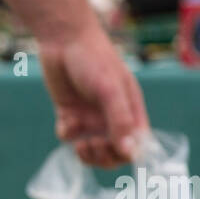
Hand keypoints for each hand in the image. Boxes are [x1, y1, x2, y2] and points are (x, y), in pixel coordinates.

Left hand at [39, 26, 149, 166]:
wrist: (64, 40)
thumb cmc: (94, 59)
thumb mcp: (110, 90)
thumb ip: (120, 120)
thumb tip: (130, 153)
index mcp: (130, 111)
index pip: (136, 146)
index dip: (126, 155)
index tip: (113, 150)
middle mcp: (111, 117)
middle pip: (112, 153)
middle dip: (102, 157)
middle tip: (91, 145)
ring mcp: (90, 117)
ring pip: (91, 150)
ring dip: (85, 153)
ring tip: (79, 142)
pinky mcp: (70, 114)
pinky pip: (69, 136)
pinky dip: (67, 134)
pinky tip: (65, 119)